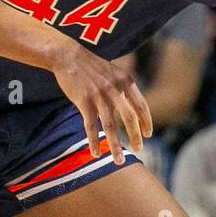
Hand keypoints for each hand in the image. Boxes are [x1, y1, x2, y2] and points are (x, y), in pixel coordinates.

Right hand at [47, 41, 152, 164]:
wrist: (67, 55)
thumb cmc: (90, 65)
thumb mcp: (112, 71)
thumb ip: (123, 87)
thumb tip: (132, 107)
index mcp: (125, 81)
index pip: (141, 105)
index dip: (146, 121)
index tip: (148, 134)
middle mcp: (115, 89)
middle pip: (129, 118)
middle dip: (135, 137)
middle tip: (138, 150)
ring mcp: (99, 96)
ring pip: (110, 126)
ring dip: (115, 146)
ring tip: (119, 161)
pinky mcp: (83, 101)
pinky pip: (91, 126)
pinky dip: (94, 141)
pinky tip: (96, 153)